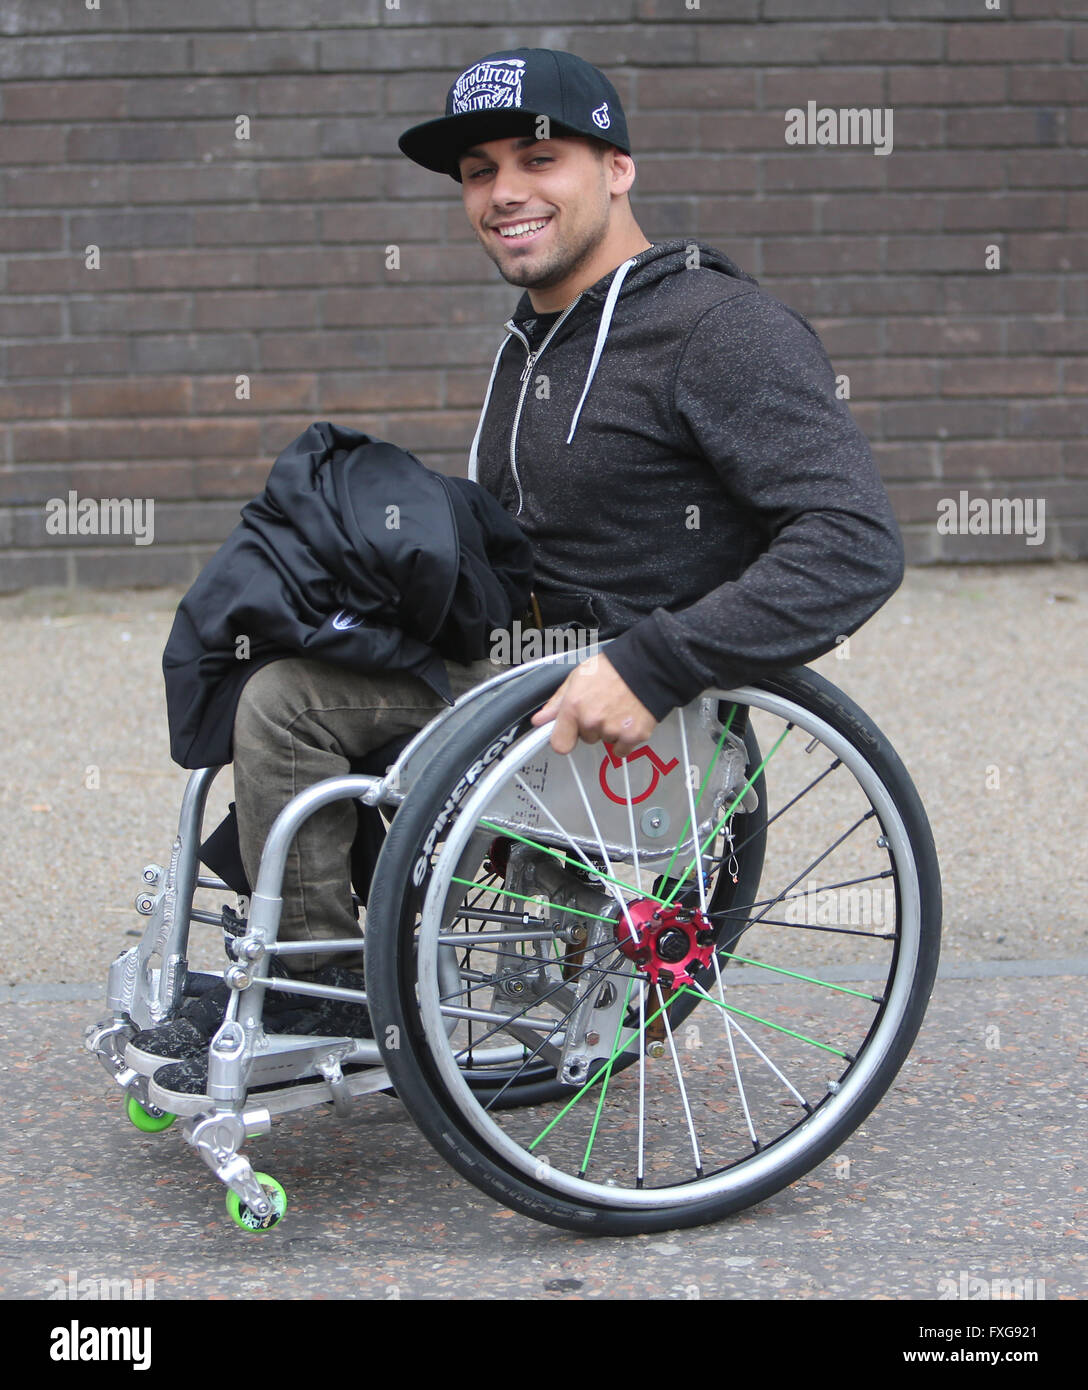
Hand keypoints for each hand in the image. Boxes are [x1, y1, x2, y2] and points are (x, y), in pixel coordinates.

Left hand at [531, 653, 656, 757]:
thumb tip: (540, 719)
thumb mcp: (577, 677)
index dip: (563, 738)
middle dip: (591, 726)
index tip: (567, 734)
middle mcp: (592, 721)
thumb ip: (557, 702)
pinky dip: (624, 738)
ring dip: (609, 730)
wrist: (647, 666)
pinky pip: (622, 748)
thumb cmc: (613, 668)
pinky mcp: (633, 736)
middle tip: (601, 706)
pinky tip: (626, 719)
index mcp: (575, 706)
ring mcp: (613, 730)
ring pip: (604, 741)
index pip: (559, 744)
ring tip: (616, 708)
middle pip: (586, 738)